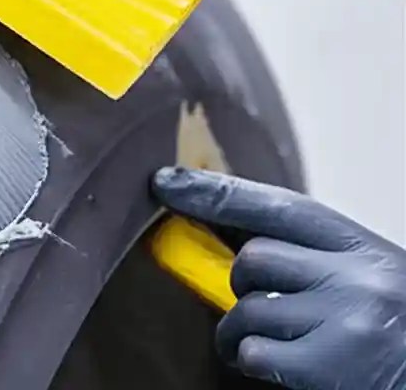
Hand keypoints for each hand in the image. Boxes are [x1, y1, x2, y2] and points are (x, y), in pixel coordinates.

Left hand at [153, 167, 405, 389]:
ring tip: (266, 346)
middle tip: (264, 310)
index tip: (167, 182)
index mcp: (367, 250)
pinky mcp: (328, 365)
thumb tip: (240, 246)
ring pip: (247, 307)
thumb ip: (317, 261)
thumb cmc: (401, 335)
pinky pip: (253, 350)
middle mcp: (357, 276)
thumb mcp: (371, 282)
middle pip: (254, 257)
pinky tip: (274, 368)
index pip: (279, 207)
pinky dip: (250, 360)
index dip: (218, 193)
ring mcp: (343, 319)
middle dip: (246, 285)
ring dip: (240, 331)